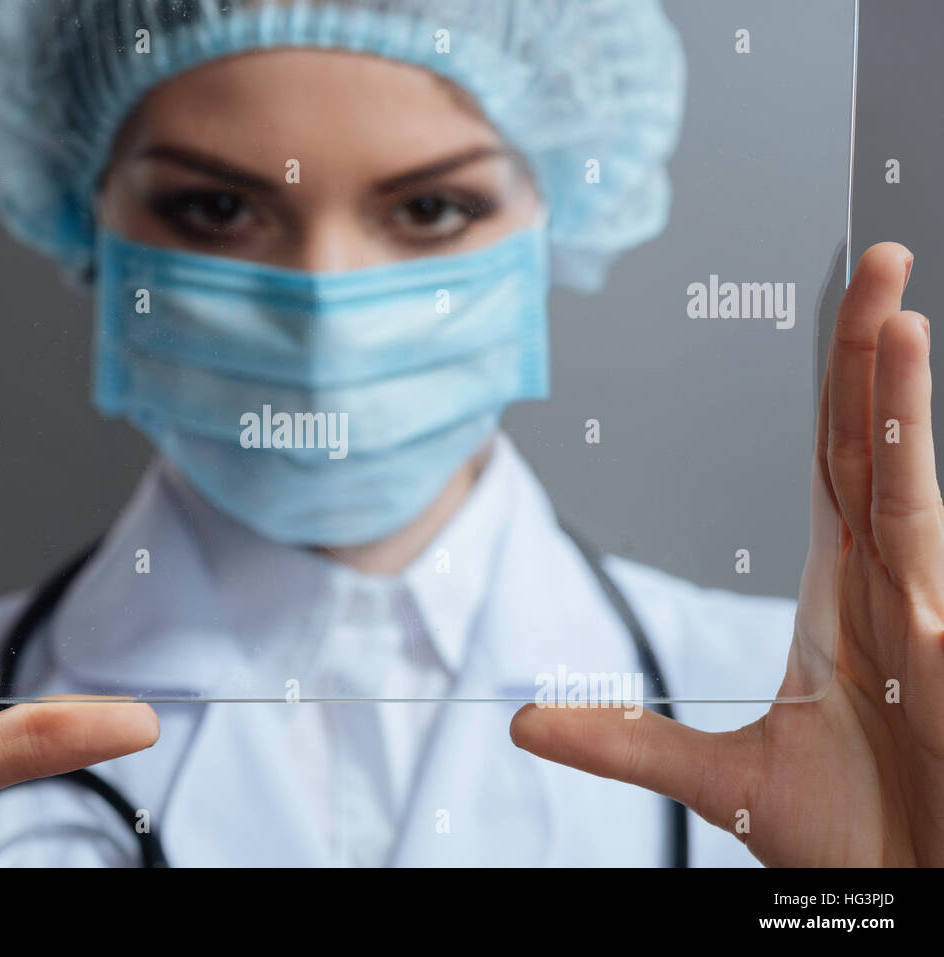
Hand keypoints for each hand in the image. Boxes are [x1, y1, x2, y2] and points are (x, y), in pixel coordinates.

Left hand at [511, 242, 943, 865]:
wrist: (909, 894)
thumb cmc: (850, 835)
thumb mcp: (716, 781)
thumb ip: (621, 741)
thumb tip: (524, 722)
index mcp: (841, 595)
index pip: (839, 465)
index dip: (840, 389)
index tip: (846, 314)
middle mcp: (886, 589)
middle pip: (871, 449)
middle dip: (872, 355)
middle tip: (873, 262)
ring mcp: (922, 616)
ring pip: (905, 486)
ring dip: (897, 400)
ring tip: (895, 311)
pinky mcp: (943, 657)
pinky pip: (924, 556)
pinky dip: (914, 491)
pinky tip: (903, 438)